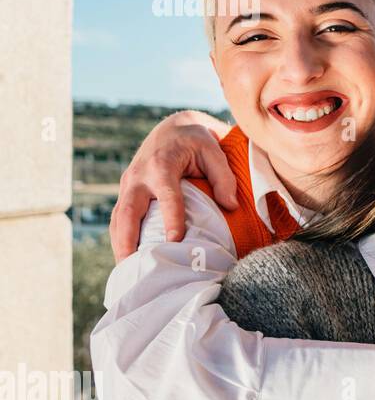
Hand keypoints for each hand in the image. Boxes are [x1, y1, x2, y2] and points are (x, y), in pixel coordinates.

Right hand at [109, 110, 235, 259]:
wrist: (171, 128)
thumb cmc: (195, 140)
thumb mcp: (213, 149)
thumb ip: (223, 176)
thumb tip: (230, 206)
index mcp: (161, 165)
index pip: (167, 195)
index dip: (171, 218)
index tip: (175, 240)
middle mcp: (139, 176)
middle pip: (128, 211)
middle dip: (127, 239)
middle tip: (133, 265)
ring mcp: (129, 185)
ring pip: (118, 218)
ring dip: (119, 244)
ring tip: (127, 271)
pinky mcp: (127, 193)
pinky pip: (119, 218)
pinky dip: (120, 239)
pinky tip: (128, 259)